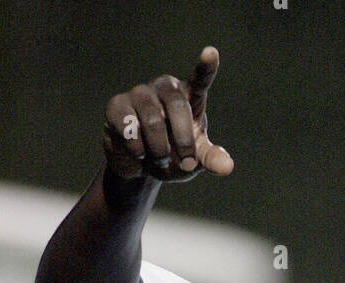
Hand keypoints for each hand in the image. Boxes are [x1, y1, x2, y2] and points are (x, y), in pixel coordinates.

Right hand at [102, 45, 232, 182]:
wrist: (139, 165)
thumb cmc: (173, 155)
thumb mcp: (194, 160)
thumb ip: (210, 159)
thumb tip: (227, 167)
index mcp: (188, 97)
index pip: (199, 79)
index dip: (205, 66)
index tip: (211, 52)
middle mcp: (164, 88)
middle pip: (177, 105)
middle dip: (184, 140)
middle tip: (187, 163)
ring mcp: (139, 94)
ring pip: (152, 121)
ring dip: (159, 151)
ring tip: (160, 161)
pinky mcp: (117, 106)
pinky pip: (129, 128)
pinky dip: (138, 150)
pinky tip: (138, 154)